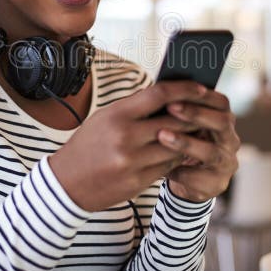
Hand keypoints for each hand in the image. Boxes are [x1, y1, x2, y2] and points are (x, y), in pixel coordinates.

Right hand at [48, 81, 209, 211]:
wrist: (65, 183)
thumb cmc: (88, 145)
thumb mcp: (105, 118)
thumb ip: (135, 108)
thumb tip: (169, 96)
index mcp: (118, 114)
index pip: (160, 94)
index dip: (185, 89)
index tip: (200, 87)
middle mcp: (126, 137)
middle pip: (175, 121)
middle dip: (193, 116)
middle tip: (205, 111)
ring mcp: (133, 162)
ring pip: (176, 147)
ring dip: (189, 139)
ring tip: (195, 131)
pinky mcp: (138, 182)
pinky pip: (168, 167)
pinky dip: (176, 158)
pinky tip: (179, 152)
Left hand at [156, 90, 239, 202]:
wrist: (186, 180)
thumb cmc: (181, 143)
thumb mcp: (181, 125)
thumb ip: (177, 110)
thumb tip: (157, 88)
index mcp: (223, 120)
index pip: (221, 102)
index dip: (203, 96)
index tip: (179, 90)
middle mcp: (230, 140)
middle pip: (222, 122)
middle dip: (196, 114)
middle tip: (171, 107)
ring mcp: (227, 163)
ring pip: (212, 152)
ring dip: (186, 142)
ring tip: (162, 135)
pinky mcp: (218, 184)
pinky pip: (200, 179)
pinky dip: (181, 172)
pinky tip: (164, 168)